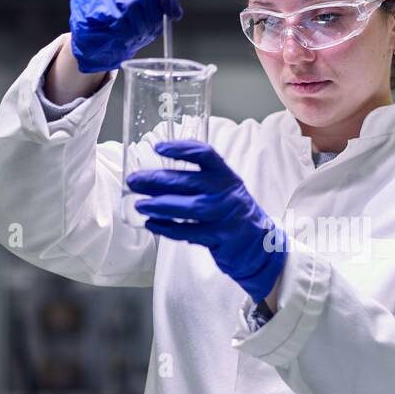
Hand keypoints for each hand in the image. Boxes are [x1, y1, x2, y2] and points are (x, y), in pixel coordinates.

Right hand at [69, 0, 189, 72]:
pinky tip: (121, 33)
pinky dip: (123, 30)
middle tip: (150, 29)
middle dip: (152, 15)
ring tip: (135, 33)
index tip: (173, 13)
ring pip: (131, 5)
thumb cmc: (127, 22)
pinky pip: (115, 17)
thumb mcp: (154, 9)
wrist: (97, 36)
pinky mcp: (92, 0)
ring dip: (137, 25)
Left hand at [127, 141, 287, 303]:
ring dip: (160, 206)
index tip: (159, 147)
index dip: (181, 149)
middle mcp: (227, 193)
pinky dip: (168, 229)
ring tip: (140, 205)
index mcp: (226, 176)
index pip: (206, 154)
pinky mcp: (221, 237)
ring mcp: (226, 216)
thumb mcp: (223, 192)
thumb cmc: (233, 215)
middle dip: (157, 180)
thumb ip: (198, 183)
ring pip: (189, 208)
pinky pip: (190, 233)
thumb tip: (154, 180)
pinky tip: (153, 224)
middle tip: (135, 181)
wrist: (259, 246)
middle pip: (189, 182)